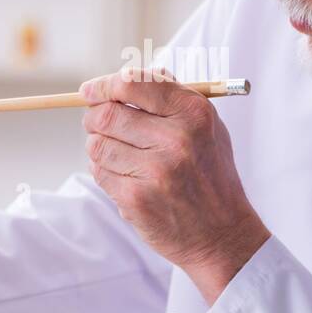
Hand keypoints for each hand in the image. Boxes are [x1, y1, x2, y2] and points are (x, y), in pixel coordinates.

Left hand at [81, 67, 268, 303]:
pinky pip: (99, 172)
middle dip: (94, 117)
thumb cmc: (210, 174)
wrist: (222, 234)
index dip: (104, 85)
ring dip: (99, 146)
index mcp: (194, 113)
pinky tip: (127, 177)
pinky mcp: (136, 198)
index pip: (133, 83)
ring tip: (120, 155)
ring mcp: (155, 170)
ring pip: (97, 144)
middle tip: (97, 122)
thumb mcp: (208, 127)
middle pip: (107, 114)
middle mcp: (176, 139)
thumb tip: (124, 78)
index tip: (89, 90)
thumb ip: (172, 96)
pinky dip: (105, 171)